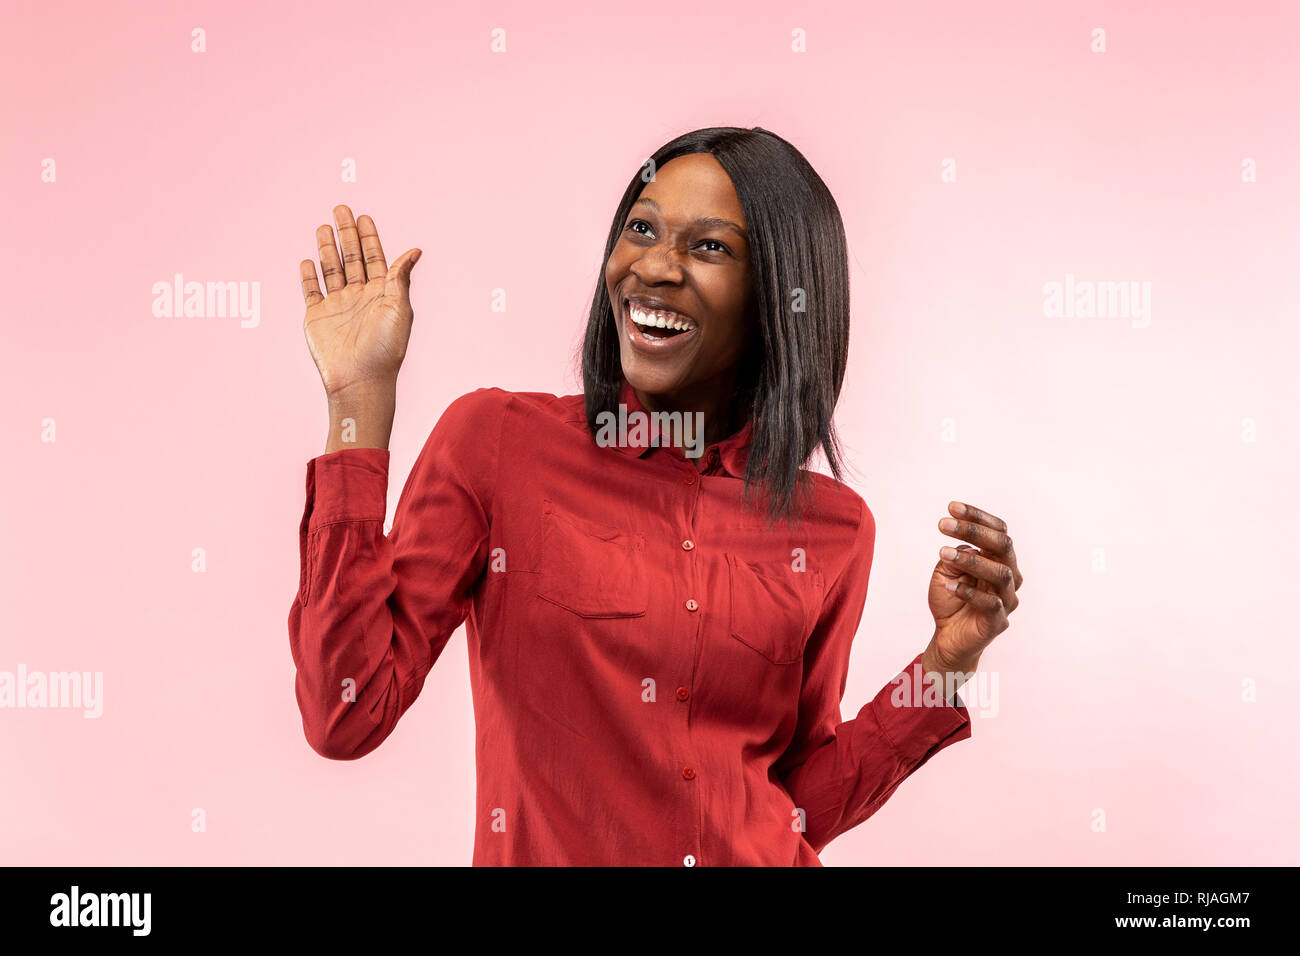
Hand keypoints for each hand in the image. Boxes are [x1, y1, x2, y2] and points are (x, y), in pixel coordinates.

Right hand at [300, 204, 421, 397]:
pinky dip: (309, 276)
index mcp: (381, 294)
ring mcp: (337, 306)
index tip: (363, 217)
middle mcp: (359, 297)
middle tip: (341, 209)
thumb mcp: (399, 307)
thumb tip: (415, 250)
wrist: (360, 378)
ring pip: (331, 270)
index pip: (374, 258)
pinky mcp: (317, 318)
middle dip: (346, 234)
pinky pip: (312, 291)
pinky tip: (308, 260)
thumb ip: (399, 277)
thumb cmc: (386, 347)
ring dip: (327, 249)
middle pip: (351, 258)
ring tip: (323, 227)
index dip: (369, 238)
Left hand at [925, 501, 1021, 674]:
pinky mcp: (998, 622)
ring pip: (1000, 573)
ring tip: (943, 552)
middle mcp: (1009, 576)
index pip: (997, 531)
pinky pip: (990, 604)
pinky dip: (969, 592)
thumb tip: (961, 544)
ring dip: (970, 560)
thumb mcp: (945, 571)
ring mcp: (1006, 600)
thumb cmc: (950, 600)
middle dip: (974, 531)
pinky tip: (950, 586)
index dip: (977, 517)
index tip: (951, 507)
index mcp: (999, 560)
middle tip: (943, 524)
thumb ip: (954, 556)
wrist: (948, 638)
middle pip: (1003, 546)